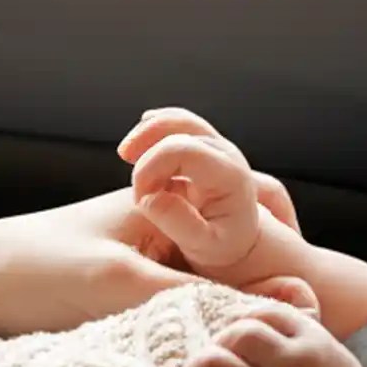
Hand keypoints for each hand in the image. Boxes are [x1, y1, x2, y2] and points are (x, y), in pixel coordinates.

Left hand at [0, 163, 299, 335]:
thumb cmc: (36, 271)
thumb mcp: (131, 287)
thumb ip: (209, 298)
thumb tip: (290, 303)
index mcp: (172, 198)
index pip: (251, 224)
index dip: (281, 265)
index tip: (302, 306)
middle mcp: (165, 219)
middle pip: (236, 257)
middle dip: (257, 291)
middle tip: (274, 327)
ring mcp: (147, 251)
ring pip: (208, 283)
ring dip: (218, 311)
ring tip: (233, 343)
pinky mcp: (126, 282)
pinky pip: (177, 301)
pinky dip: (187, 320)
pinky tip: (191, 344)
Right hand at [117, 107, 305, 287]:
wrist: (239, 244)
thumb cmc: (223, 247)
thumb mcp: (204, 247)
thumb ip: (179, 223)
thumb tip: (151, 198)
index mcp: (230, 176)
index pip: (182, 150)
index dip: (152, 167)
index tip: (141, 197)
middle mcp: (227, 154)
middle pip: (180, 126)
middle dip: (146, 146)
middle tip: (128, 170)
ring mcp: (217, 147)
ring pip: (179, 119)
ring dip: (148, 131)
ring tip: (127, 154)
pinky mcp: (204, 147)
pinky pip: (178, 123)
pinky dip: (155, 128)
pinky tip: (138, 146)